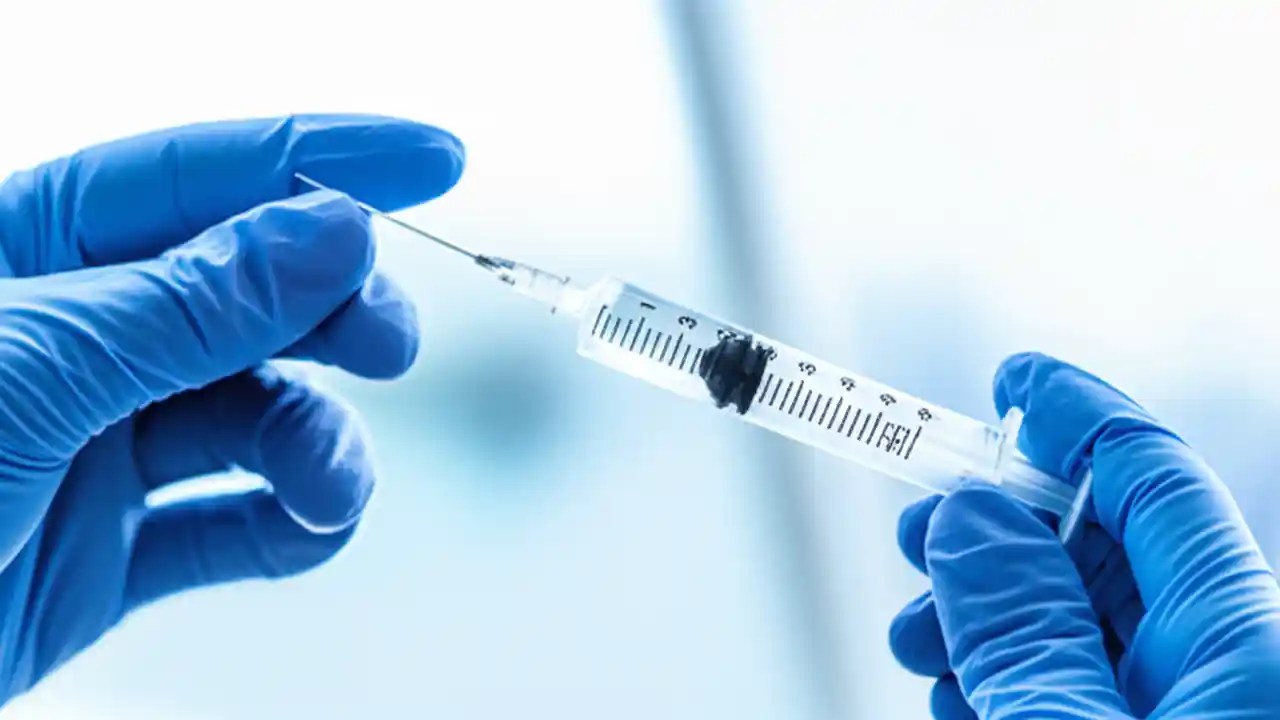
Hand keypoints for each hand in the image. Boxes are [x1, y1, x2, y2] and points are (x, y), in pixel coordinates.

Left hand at [0, 115, 462, 701]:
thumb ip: (188, 302)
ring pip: (258, 414)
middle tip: (389, 341)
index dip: (324, 157)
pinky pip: (235, 524)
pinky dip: (294, 524)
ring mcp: (93, 447)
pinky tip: (310, 524)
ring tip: (326, 480)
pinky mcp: (106, 552)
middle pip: (252, 292)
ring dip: (319, 441)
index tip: (433, 159)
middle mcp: (73, 341)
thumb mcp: (24, 372)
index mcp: (24, 253)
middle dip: (335, 310)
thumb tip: (334, 227)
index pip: (200, 174)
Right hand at [889, 352, 1279, 717]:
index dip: (1079, 417)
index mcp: (1247, 649)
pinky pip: (1073, 692)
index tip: (1009, 382)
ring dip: (980, 616)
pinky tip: (956, 695)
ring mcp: (1184, 718)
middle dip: (996, 531)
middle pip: (1107, 554)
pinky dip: (1003, 679)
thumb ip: (1024, 629)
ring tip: (917, 640)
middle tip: (919, 532)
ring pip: (1078, 628)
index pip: (1160, 481)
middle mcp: (1222, 673)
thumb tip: (969, 518)